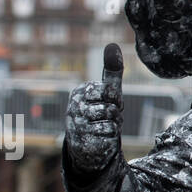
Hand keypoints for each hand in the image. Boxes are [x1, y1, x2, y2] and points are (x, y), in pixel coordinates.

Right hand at [65, 43, 123, 173]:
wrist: (89, 146)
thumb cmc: (99, 115)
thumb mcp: (107, 93)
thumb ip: (111, 71)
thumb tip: (112, 44)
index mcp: (80, 91)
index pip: (110, 90)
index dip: (116, 100)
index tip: (108, 105)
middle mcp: (75, 105)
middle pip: (112, 103)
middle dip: (116, 112)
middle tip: (106, 118)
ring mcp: (78, 122)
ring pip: (112, 118)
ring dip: (114, 124)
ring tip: (103, 127)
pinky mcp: (84, 138)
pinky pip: (110, 132)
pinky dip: (111, 136)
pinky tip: (102, 137)